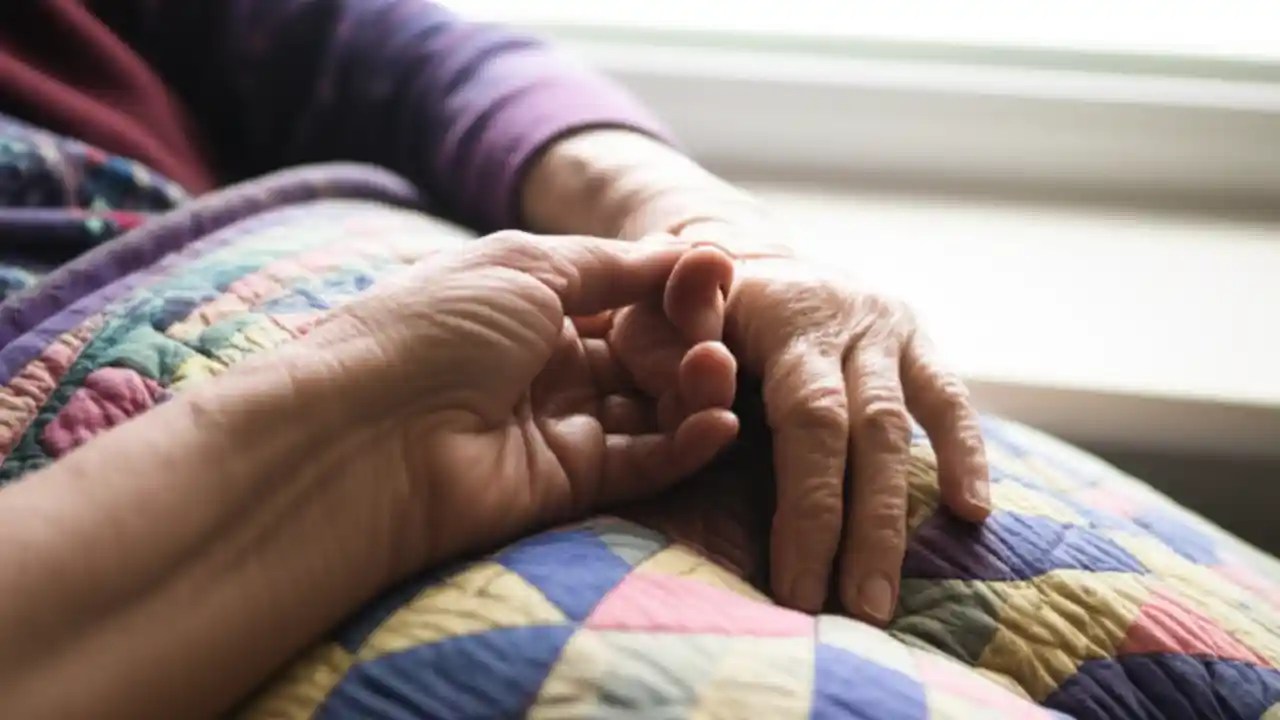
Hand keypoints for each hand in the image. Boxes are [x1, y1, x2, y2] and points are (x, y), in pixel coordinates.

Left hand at [290, 232, 739, 570]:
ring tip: (713, 372)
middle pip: (645, 348)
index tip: (714, 268)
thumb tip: (680, 250)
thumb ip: (609, 264)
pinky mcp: (568, 482)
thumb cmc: (431, 330)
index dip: (668, 283)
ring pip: (653, 405)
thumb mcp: (523, 266)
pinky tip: (718, 424)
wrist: (367, 435)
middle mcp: (546, 360)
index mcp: (527, 300)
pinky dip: (685, 445)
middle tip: (712, 330)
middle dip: (686, 335)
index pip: (623, 291)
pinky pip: (644, 462)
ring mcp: (558, 421)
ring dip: (694, 387)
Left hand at [611, 220, 990, 623]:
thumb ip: (666, 343)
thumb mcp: (654, 316)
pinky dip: (966, 454)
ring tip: (880, 602)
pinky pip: (949, 400)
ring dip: (894, 519)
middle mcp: (845, 315)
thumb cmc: (684, 314)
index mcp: (780, 309)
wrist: (746, 265)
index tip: (792, 589)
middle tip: (850, 614)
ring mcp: (887, 328)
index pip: (808, 417)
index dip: (807, 504)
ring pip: (903, 428)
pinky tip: (973, 515)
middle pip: (864, 432)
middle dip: (857, 529)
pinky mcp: (918, 342)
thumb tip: (708, 367)